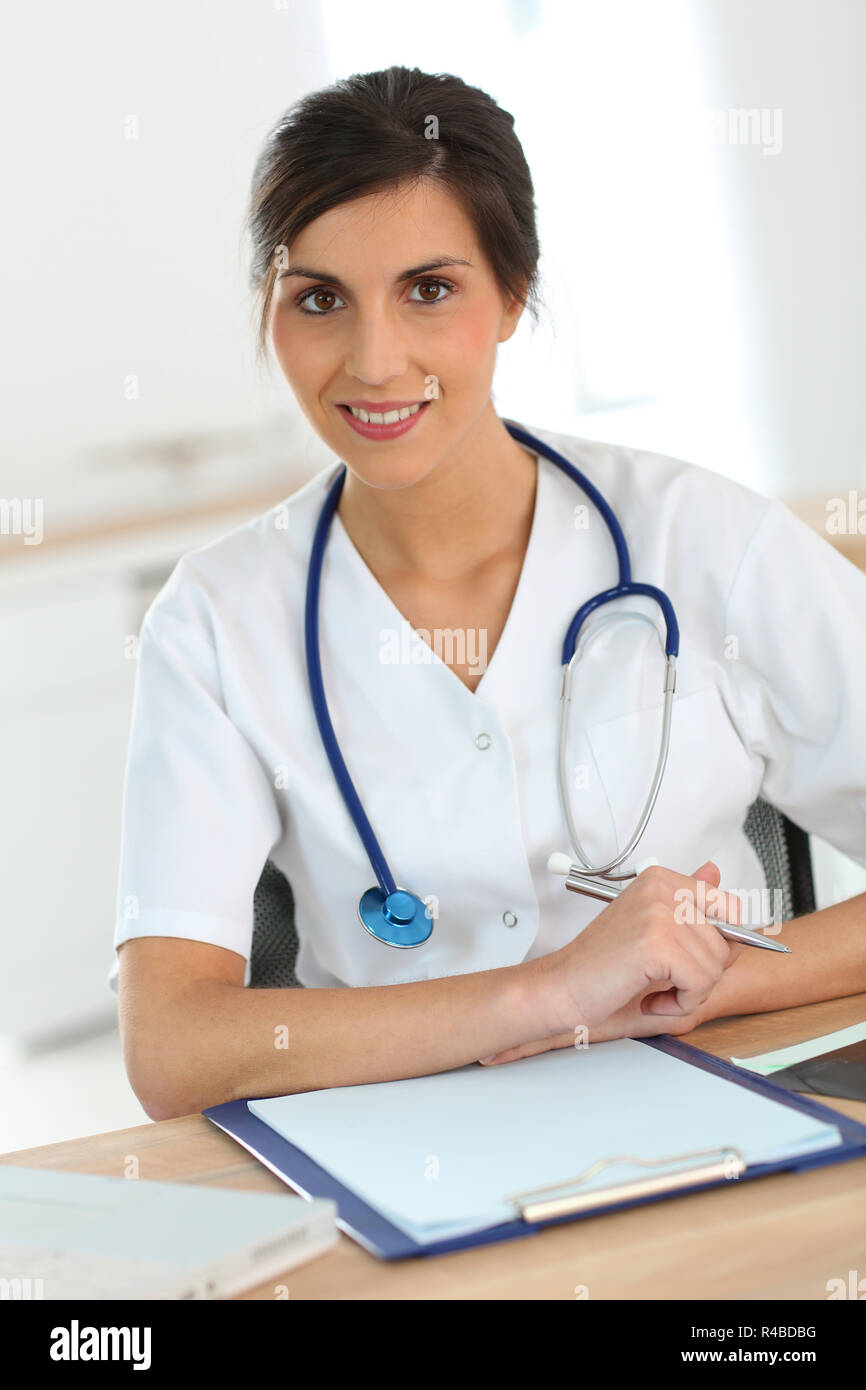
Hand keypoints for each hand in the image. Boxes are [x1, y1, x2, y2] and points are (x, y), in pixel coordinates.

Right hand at [479, 860, 741, 1064]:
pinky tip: (651, 1000)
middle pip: (728, 940)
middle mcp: (662, 887)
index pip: (730, 907)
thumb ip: (692, 908)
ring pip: (716, 965)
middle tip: (662, 980)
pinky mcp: (656, 943)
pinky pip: (700, 983)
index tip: (687, 960)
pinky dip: (680, 1003)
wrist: (561, 989)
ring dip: (689, 992)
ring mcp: (659, 912)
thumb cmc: (603, 967)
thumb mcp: (656, 933)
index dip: (719, 945)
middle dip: (702, 973)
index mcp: (661, 879)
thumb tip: (717, 872)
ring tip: (652, 989)